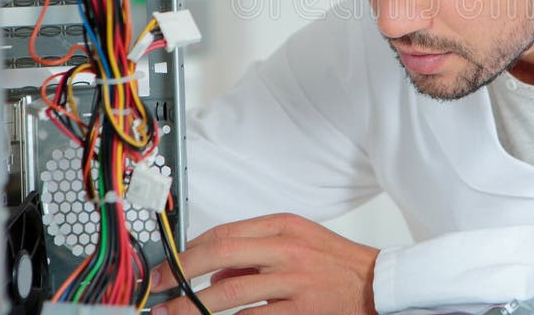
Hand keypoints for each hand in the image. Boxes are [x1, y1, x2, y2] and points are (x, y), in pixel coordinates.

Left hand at [149, 212, 378, 314]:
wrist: (376, 283)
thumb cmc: (335, 262)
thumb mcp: (298, 240)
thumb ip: (257, 249)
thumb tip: (215, 268)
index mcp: (283, 227)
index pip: (224, 232)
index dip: (189, 250)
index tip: (168, 264)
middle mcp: (285, 250)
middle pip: (220, 253)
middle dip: (180, 272)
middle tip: (157, 287)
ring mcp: (292, 281)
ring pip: (229, 290)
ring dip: (192, 304)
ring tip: (170, 311)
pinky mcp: (299, 310)